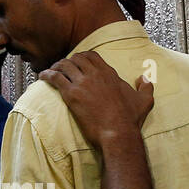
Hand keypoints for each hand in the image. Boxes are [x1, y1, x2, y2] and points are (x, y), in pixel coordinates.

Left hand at [40, 50, 154, 148]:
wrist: (117, 133)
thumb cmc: (130, 119)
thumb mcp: (144, 101)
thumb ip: (146, 87)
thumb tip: (145, 78)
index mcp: (109, 73)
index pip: (92, 56)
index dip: (82, 57)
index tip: (76, 62)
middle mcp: (95, 74)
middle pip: (76, 58)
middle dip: (68, 60)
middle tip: (62, 67)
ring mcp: (83, 83)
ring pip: (64, 65)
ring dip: (56, 66)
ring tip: (50, 71)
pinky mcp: (72, 94)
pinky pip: (55, 78)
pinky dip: (47, 75)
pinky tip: (42, 76)